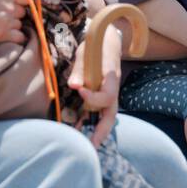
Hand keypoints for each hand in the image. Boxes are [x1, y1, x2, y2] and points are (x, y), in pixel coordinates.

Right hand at [0, 0, 27, 43]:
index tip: (12, 7)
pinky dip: (13, 38)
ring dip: (10, 27)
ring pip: (19, 25)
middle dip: (13, 15)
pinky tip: (1, 37)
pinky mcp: (0, 35)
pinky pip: (19, 38)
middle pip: (21, 12)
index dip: (19, 2)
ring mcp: (5, 20)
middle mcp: (8, 5)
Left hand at [69, 25, 120, 146]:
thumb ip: (80, 70)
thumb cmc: (96, 46)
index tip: (80, 91)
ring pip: (106, 116)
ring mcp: (108, 93)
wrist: (107, 41)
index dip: (93, 97)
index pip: (106, 96)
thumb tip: (74, 86)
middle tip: (92, 145)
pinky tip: (80, 129)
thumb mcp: (86, 53)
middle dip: (102, 130)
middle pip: (111, 114)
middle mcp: (112, 89)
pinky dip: (92, 122)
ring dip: (97, 130)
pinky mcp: (102, 95)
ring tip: (85, 145)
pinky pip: (99, 112)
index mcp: (111, 79)